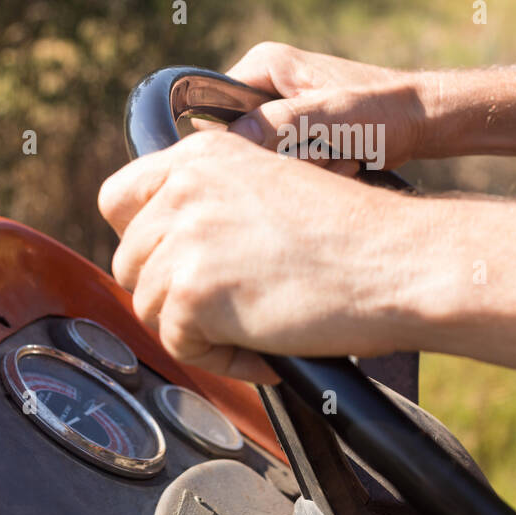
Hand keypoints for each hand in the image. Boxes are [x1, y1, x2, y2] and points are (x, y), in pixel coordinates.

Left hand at [97, 130, 423, 381]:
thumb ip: (213, 201)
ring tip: (254, 331)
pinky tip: (265, 351)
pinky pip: (179, 344)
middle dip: (172, 294)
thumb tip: (170, 248)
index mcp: (202, 154)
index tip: (174, 265)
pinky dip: (222, 360)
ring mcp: (185, 238)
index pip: (119, 198)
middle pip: (129, 261)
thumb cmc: (354, 235)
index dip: (140, 239)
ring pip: (148, 306)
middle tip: (226, 311)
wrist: (396, 261)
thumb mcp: (271, 185)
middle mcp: (185, 188)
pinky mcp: (195, 292)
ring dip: (197, 329)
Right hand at [223, 42, 430, 172]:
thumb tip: (228, 141)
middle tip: (327, 154)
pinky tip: (346, 161)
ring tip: (343, 157)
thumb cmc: (384, 110)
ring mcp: (283, 110)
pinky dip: (316, 170)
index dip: (237, 141)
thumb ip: (279, 124)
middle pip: (244, 139)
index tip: (277, 157)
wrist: (424, 119)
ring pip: (267, 157)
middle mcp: (267, 84)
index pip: (214, 108)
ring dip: (306, 168)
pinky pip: (287, 163)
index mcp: (266, 65)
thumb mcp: (331, 117)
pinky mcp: (298, 132)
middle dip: (284, 159)